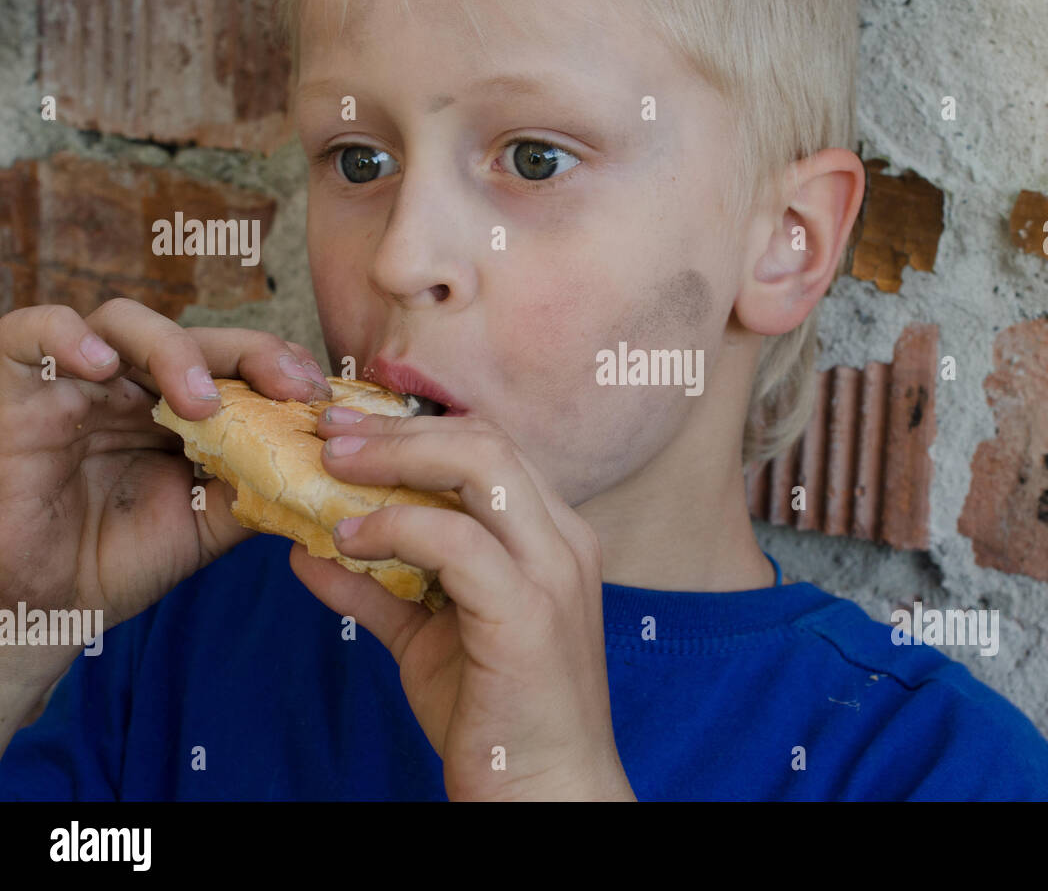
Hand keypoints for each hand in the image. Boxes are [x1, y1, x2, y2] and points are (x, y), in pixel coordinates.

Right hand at [0, 298, 332, 696]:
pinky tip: (101, 367)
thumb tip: (326, 470)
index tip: (323, 400)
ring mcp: (75, 379)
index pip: (240, 363)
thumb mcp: (204, 525)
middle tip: (293, 388)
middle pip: (199, 337)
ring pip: (126, 322)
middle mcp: (132, 383)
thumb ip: (258, 490)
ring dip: (174, 350)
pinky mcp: (15, 381)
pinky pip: (34, 330)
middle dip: (256, 354)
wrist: (37, 608)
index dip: (283, 368)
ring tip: (199, 401)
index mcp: (180, 407)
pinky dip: (69, 337)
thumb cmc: (115, 560)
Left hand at [289, 408, 634, 800]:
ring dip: (392, 457)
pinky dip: (393, 527)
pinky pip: (455, 539)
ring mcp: (551, 571)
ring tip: (329, 467)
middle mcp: (562, 540)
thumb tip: (311, 553)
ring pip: (480, 464)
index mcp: (550, 538)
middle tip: (328, 434)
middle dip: (397, 428)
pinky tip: (348, 540)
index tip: (348, 431)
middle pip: (485, 439)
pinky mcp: (527, 610)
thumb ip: (379, 589)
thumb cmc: (496, 718)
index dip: (415, 429)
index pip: (488, 448)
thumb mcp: (428, 641)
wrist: (542, 793)